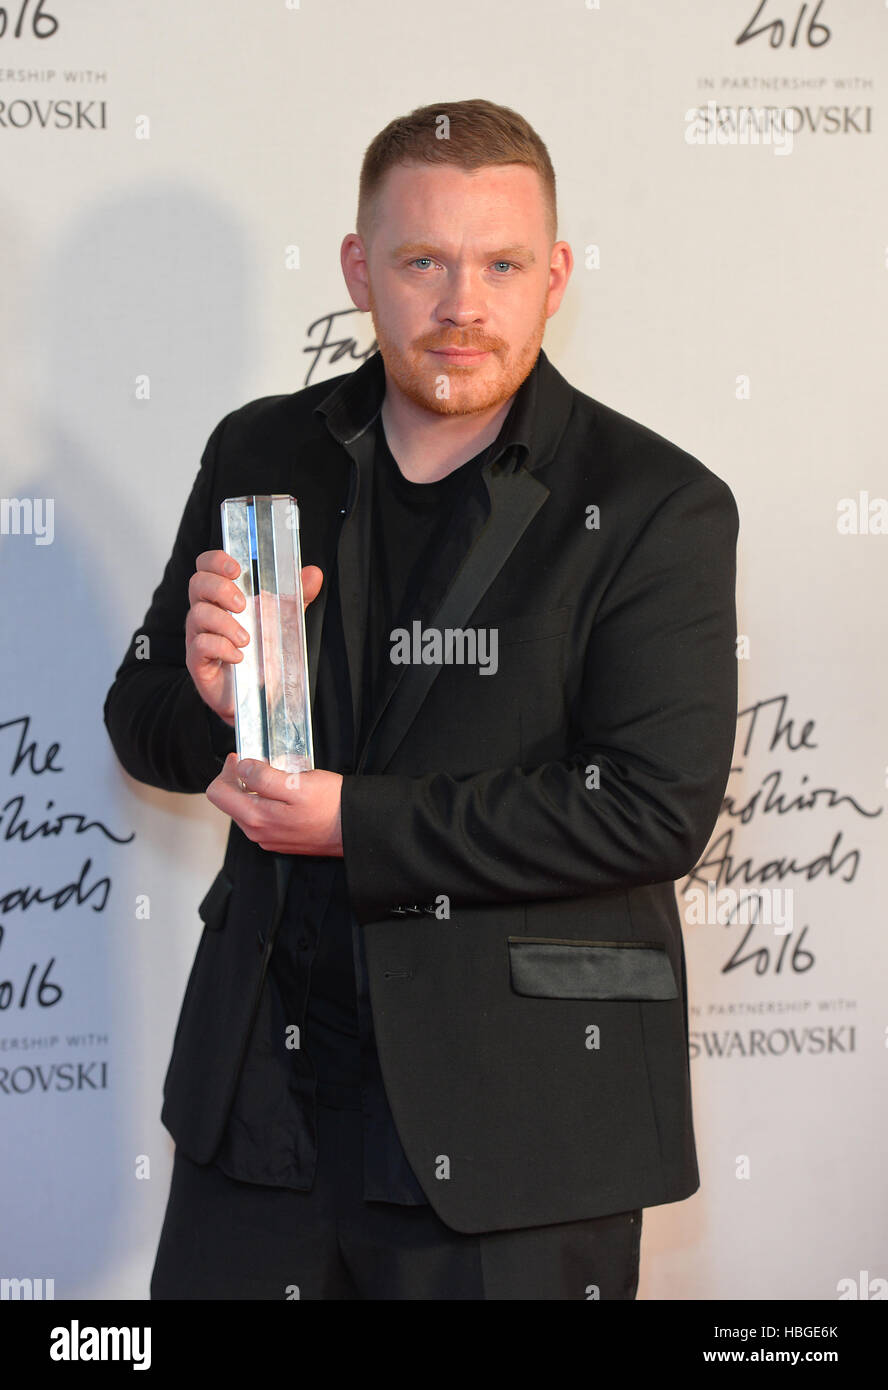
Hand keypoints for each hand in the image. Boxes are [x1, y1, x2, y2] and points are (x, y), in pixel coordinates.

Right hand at [185, 550, 323, 724]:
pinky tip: (239, 656)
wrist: (257, 696)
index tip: (237, 568)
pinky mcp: (198, 660)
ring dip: (225, 623)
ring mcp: (198, 635)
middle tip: (243, 605)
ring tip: (247, 639)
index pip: (207, 566)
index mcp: (223, 596)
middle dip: (221, 589)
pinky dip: (221, 647)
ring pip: (198, 614)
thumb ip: (296, 597)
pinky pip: (200, 645)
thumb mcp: (283, 621)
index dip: (216, 561)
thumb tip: (313, 574)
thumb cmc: (263, 654)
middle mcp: (206, 611)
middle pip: (197, 583)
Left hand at [206, 752, 342, 855]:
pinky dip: (264, 802)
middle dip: (238, 779)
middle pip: (229, 802)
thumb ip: (264, 778)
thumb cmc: (331, 805)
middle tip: (258, 763)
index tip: (241, 758)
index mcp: (256, 817)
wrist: (354, 828)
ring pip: (244, 810)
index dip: (226, 771)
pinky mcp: (279, 840)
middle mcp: (257, 832)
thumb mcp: (297, 783)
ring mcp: (267, 838)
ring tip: (274, 776)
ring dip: (252, 790)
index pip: (218, 793)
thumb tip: (242, 769)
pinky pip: (260, 818)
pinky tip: (282, 793)